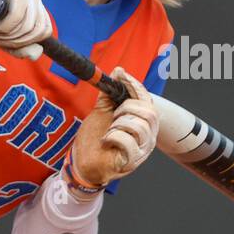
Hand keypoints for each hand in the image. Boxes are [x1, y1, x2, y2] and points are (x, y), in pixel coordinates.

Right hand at [0, 0, 51, 59]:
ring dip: (7, 34)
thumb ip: (19, 48)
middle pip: (38, 30)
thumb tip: (37, 52)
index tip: (8, 41)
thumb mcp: (2, 39)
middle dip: (16, 41)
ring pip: (29, 24)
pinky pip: (18, 15)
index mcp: (36, 9)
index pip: (45, 31)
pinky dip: (3, 26)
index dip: (26, 42)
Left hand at [62, 68, 158, 198]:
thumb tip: (119, 71)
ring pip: (140, 126)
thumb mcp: (103, 111)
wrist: (82, 162)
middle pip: (150, 112)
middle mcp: (148, 135)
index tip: (121, 75)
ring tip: (109, 130)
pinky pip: (127, 141)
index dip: (135, 86)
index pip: (147, 100)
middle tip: (113, 114)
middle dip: (128, 108)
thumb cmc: (95, 138)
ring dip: (119, 124)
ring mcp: (142, 149)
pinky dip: (113, 137)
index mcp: (143, 122)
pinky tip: (106, 141)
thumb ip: (110, 93)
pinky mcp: (132, 161)